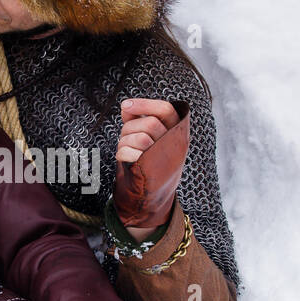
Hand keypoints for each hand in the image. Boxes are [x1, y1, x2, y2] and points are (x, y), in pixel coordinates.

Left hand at [113, 98, 189, 232]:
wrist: (152, 196)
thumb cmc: (151, 161)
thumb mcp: (155, 137)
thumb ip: (142, 119)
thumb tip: (127, 107)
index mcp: (178, 133)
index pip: (166, 110)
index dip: (144, 104)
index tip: (125, 105)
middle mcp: (175, 145)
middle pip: (150, 123)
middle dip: (131, 127)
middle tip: (126, 135)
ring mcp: (164, 159)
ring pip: (140, 137)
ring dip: (125, 141)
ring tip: (127, 148)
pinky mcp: (150, 172)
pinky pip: (128, 153)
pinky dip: (121, 154)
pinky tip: (125, 160)